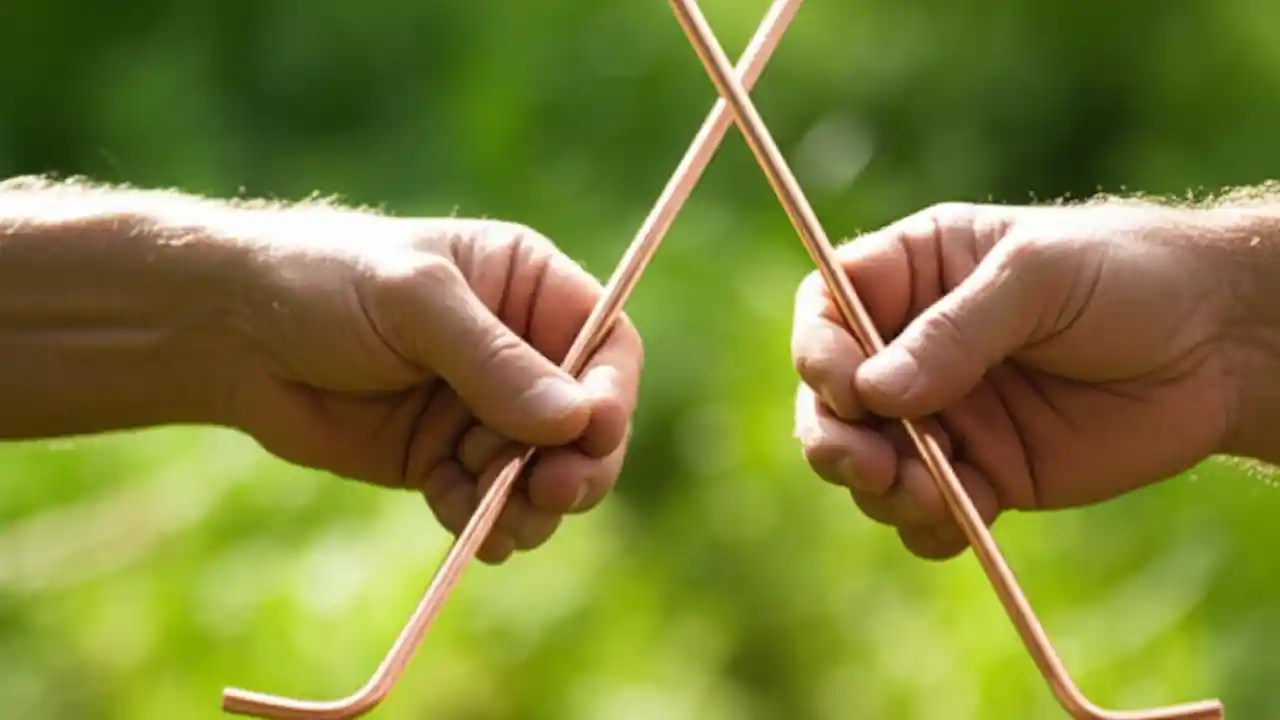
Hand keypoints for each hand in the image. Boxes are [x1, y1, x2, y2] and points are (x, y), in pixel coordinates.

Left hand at [220, 212, 642, 563]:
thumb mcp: (413, 302)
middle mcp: (518, 351)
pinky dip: (483, 521)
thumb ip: (492, 360)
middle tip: (550, 494)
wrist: (230, 334)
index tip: (590, 433)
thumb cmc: (322, 283)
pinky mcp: (443, 459)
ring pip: (544, 473)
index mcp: (527, 287)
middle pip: (587, 422)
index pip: (607, 345)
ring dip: (532, 504)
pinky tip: (462, 525)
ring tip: (500, 522)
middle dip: (577, 465)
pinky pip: (488, 502)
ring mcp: (482, 410)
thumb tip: (574, 421)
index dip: (612, 394)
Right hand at [791, 201, 1278, 558]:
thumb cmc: (1127, 275)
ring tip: (928, 494)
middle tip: (867, 467)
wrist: (1223, 346)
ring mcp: (946, 414)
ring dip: (879, 489)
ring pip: (869, 464)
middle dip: (834, 438)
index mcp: (914, 276)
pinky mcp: (984, 472)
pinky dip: (928, 527)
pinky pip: (927, 512)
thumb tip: (874, 393)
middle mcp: (913, 348)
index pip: (826, 310)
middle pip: (831, 399)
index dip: (819, 352)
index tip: (849, 388)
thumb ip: (954, 333)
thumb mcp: (1036, 278)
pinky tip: (961, 518)